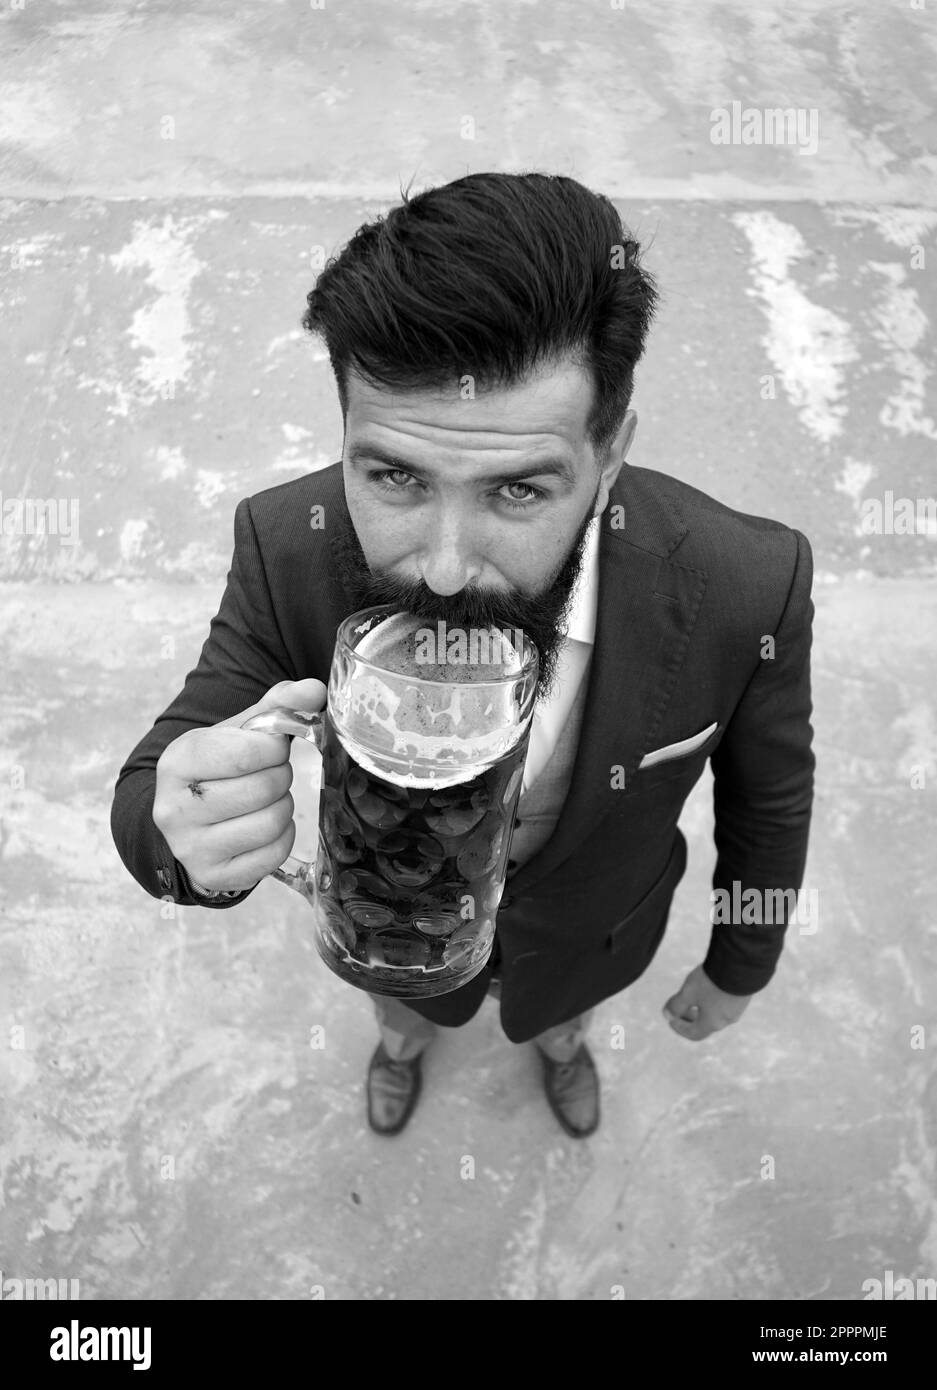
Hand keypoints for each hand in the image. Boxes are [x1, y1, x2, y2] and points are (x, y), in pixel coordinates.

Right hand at [153, 678, 326, 893]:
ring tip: (268, 799)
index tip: (272, 748)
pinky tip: (266, 826)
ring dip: (283, 806)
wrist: (187, 818)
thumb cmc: (218, 768)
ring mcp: (189, 846)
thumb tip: (314, 689)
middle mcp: (174, 807)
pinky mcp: (212, 875)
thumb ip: (277, 706)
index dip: (274, 748)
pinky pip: (274, 854)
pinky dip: (282, 837)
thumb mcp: (237, 731)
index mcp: (177, 761)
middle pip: (263, 788)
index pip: (245, 752)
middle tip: (270, 775)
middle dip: (279, 776)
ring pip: (271, 822)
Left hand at [662, 964, 752, 1041]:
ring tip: (695, 994)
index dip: (680, 1028)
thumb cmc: (711, 982)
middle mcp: (727, 1020)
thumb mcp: (689, 993)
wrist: (741, 965)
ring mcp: (738, 1009)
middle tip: (681, 1007)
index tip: (671, 1019)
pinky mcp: (744, 996)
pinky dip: (714, 1001)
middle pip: (706, 1024)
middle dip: (691, 1018)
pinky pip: (725, 1004)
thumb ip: (676, 1005)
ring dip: (703, 1009)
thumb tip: (667, 1015)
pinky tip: (710, 987)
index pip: (694, 1034)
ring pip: (716, 1014)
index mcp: (712, 1023)